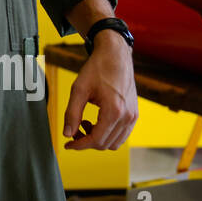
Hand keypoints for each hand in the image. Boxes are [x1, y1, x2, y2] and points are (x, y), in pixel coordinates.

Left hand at [63, 32, 137, 150]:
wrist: (115, 55)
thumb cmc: (98, 69)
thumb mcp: (79, 89)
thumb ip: (72, 113)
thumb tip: (67, 134)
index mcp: (114, 111)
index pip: (96, 140)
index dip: (80, 145)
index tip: (68, 144)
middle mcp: (127, 116)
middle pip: (105, 144)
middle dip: (87, 142)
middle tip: (74, 131)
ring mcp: (133, 116)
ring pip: (115, 143)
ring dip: (98, 139)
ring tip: (84, 124)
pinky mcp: (134, 114)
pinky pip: (122, 134)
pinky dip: (107, 134)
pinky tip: (95, 121)